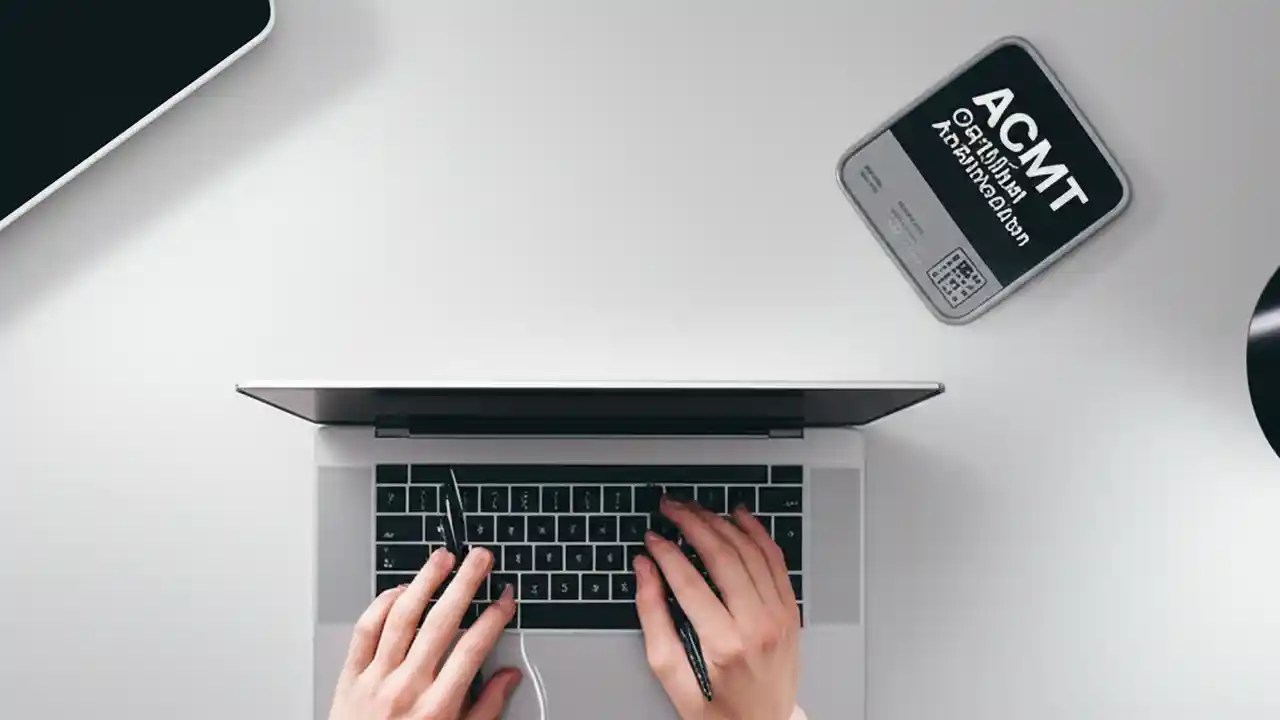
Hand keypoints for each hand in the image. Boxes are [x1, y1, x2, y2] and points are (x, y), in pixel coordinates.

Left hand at [329, 548, 520, 719]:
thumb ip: (486, 708)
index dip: (493, 618)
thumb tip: (509, 677)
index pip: (473, 649)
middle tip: (480, 558)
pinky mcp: (349, 677)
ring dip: (425, 581)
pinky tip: (400, 590)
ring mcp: (375, 680)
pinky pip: (365, 630)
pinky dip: (382, 605)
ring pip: (402, 617)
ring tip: (443, 558)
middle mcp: (406, 688)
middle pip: (441, 622)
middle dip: (465, 583)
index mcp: (437, 708)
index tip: (505, 599)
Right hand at [635, 498, 802, 719]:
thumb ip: (655, 621)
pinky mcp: (790, 611)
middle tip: (670, 508)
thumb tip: (644, 573)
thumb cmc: (717, 711)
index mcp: (726, 645)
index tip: (651, 538)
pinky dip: (757, 533)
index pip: (690, 582)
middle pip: (723, 556)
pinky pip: (776, 561)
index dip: (667, 553)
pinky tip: (739, 517)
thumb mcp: (673, 677)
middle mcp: (759, 626)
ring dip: (721, 522)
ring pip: (751, 551)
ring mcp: (780, 616)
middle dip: (693, 524)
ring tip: (696, 509)